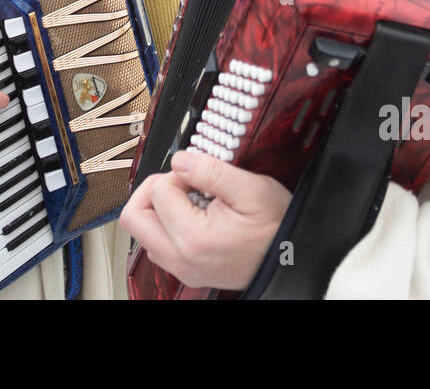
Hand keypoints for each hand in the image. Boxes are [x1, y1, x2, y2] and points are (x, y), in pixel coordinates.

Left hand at [120, 150, 290, 291]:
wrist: (294, 257)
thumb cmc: (278, 226)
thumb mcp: (252, 188)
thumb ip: (210, 171)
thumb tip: (180, 160)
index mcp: (193, 239)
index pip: (157, 193)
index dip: (176, 174)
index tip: (198, 175)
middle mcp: (182, 259)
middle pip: (134, 218)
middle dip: (153, 191)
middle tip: (181, 182)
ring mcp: (182, 269)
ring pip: (143, 232)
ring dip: (159, 209)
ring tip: (191, 198)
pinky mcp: (187, 270)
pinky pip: (158, 244)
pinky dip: (167, 224)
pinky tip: (193, 214)